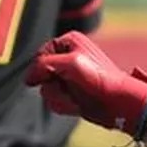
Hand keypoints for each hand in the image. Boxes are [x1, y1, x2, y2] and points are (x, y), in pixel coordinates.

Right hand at [23, 31, 146, 137]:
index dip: (42, 69)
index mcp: (69, 42)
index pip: (39, 56)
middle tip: (69, 87)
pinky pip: (54, 100)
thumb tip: (28, 79)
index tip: (55, 75)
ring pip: (46, 89)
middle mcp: (67, 57)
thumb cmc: (99, 78)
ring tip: (76, 97)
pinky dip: (63, 104)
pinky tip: (77, 104)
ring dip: (59, 97)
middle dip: (53, 85)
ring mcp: (69, 76)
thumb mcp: (70, 63)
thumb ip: (43, 65)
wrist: (118, 102)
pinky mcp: (71, 92)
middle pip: (40, 74)